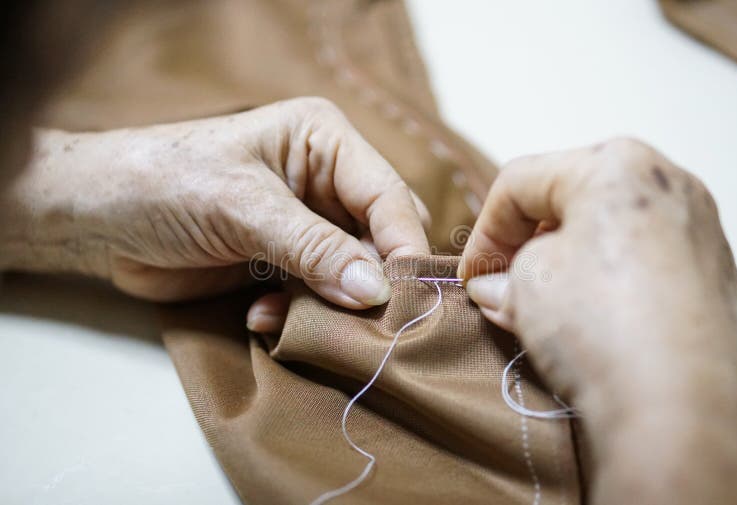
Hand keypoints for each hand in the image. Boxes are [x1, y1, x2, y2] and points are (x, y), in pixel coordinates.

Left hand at [1, 98, 428, 326]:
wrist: (98, 218)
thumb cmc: (166, 184)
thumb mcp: (243, 208)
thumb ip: (313, 250)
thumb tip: (376, 292)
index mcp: (326, 142)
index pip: (388, 196)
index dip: (403, 246)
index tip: (406, 296)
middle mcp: (326, 181)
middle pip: (382, 238)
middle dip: (372, 281)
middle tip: (361, 321)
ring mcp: (307, 225)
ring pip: (355, 275)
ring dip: (331, 305)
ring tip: (292, 317)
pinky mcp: (286, 262)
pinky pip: (319, 297)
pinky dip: (299, 313)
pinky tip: (262, 315)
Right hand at [459, 137, 736, 401]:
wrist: (676, 404)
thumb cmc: (597, 324)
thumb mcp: (525, 285)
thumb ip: (504, 275)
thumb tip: (494, 287)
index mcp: (616, 164)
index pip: (522, 182)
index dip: (483, 233)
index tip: (471, 279)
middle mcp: (667, 183)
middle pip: (571, 199)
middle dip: (527, 245)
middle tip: (503, 289)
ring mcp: (698, 231)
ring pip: (610, 232)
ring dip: (566, 265)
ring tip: (541, 312)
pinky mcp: (716, 279)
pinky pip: (645, 264)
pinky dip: (607, 284)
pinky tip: (589, 325)